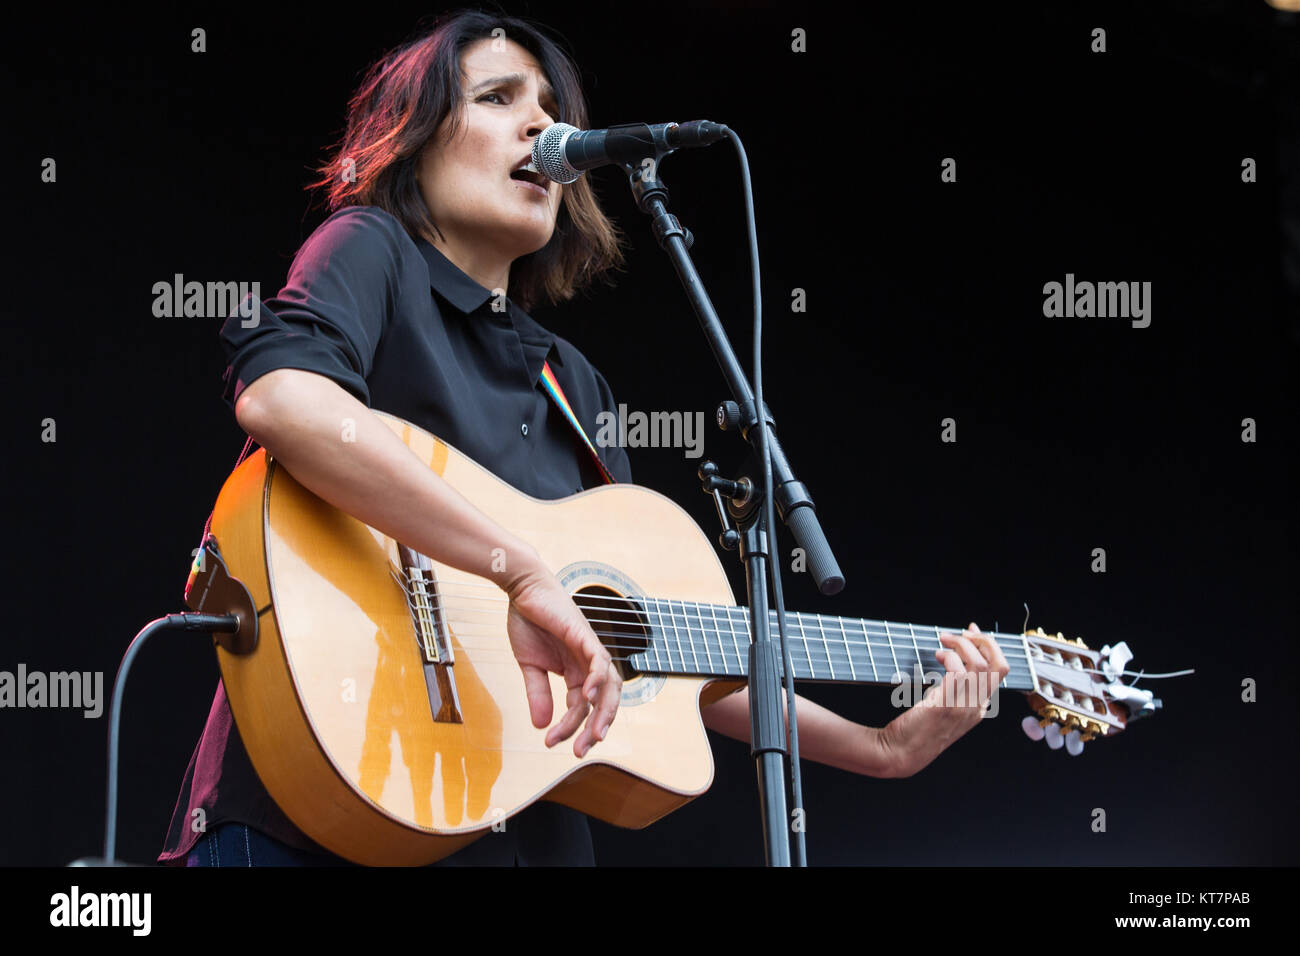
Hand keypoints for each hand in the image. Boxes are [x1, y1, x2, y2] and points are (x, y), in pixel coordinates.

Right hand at [502, 560, 621, 757]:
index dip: (570, 728)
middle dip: (595, 729)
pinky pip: (599, 662)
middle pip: (604, 702)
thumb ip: (538, 694)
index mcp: (576, 671)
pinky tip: (586, 698)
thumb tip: (541, 726)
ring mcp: (590, 650)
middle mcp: (588, 664)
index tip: (552, 744)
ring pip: (607, 687)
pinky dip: (597, 681)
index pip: (582, 707)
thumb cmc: (528, 621)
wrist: (522, 589)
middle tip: (580, 751)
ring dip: (601, 713)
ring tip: (591, 736)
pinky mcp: (585, 636)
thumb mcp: (530, 666)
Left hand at [879, 623, 1009, 776]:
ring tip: (943, 643)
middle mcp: (976, 707)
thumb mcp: (943, 707)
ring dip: (961, 645)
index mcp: (978, 708)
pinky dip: (950, 657)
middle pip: (997, 665)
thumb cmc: (917, 729)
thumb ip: (954, 690)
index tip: (972, 632)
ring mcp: (963, 707)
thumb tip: (954, 660)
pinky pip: (958, 672)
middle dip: (981, 641)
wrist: (901, 753)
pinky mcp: (946, 705)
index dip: (989, 646)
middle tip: (960, 633)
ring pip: (979, 664)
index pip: (999, 671)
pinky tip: (938, 655)